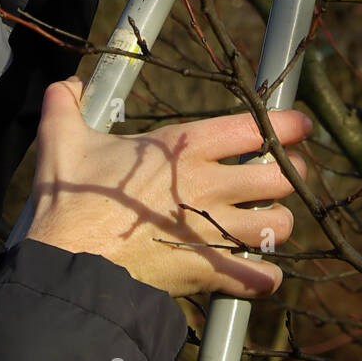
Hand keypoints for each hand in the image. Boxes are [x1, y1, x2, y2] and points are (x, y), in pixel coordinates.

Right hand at [25, 75, 311, 298]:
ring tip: (271, 220)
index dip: (287, 125)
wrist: (66, 265)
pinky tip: (260, 271)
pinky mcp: (206, 272)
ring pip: (277, 226)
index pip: (256, 127)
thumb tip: (70, 83)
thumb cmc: (69, 203)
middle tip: (286, 175)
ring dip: (279, 223)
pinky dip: (265, 276)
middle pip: (280, 177)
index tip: (299, 125)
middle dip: (290, 174)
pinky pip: (258, 277)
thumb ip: (65, 104)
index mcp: (184, 148)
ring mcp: (211, 231)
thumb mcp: (62, 142)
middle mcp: (207, 186)